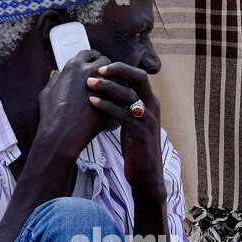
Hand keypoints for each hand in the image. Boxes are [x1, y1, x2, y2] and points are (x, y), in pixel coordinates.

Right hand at [31, 49, 111, 170]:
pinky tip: (119, 100)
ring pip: (117, 74)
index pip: (89, 53)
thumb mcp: (46, 93)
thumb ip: (53, 80)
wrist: (61, 134)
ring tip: (115, 89)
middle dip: (107, 69)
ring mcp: (101, 84)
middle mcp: (88, 71)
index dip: (93, 59)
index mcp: (72, 67)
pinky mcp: (111, 98)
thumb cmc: (51, 116)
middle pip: (105, 61)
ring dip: (117, 79)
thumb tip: (55, 72)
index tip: (96, 67)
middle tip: (108, 79)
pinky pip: (123, 90)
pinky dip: (122, 93)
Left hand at [85, 61, 164, 201]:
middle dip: (118, 69)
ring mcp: (148, 120)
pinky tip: (92, 102)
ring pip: (129, 94)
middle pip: (139, 77)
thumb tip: (108, 91)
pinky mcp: (141, 134)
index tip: (101, 65)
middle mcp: (152, 107)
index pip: (139, 75)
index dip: (121, 68)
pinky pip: (123, 114)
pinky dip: (107, 106)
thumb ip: (126, 107)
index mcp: (150, 102)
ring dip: (107, 86)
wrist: (147, 175)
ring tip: (89, 83)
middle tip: (97, 69)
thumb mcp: (133, 122)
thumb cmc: (136, 148)